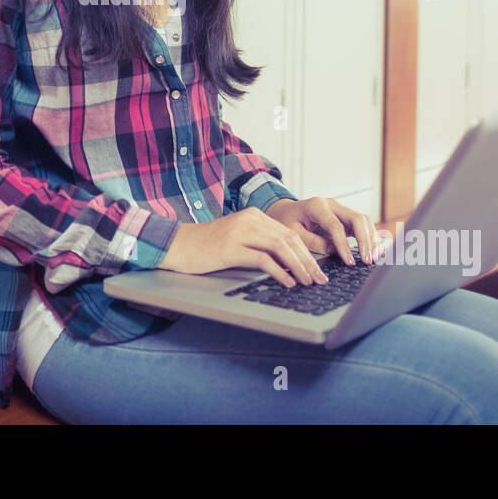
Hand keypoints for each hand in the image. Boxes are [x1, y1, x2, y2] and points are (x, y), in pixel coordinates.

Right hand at [159, 207, 326, 287]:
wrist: (177, 244)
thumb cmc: (206, 247)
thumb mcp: (238, 240)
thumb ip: (260, 245)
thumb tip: (288, 264)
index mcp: (254, 216)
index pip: (289, 233)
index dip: (307, 252)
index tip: (318, 269)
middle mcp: (250, 220)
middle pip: (289, 239)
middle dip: (309, 261)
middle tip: (320, 279)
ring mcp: (241, 232)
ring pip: (281, 247)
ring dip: (299, 267)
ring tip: (309, 282)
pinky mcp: (231, 247)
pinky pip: (263, 259)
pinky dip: (280, 272)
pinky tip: (288, 282)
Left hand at [265, 197, 386, 266]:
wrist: (285, 211)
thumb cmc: (287, 221)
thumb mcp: (293, 233)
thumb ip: (314, 242)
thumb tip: (336, 252)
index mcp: (317, 206)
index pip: (336, 226)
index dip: (344, 245)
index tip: (350, 262)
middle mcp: (332, 204)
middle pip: (356, 218)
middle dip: (365, 240)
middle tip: (368, 260)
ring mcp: (340, 209)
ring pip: (363, 220)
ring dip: (371, 238)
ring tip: (374, 258)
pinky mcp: (345, 216)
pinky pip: (362, 224)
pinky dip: (370, 236)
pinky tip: (374, 251)